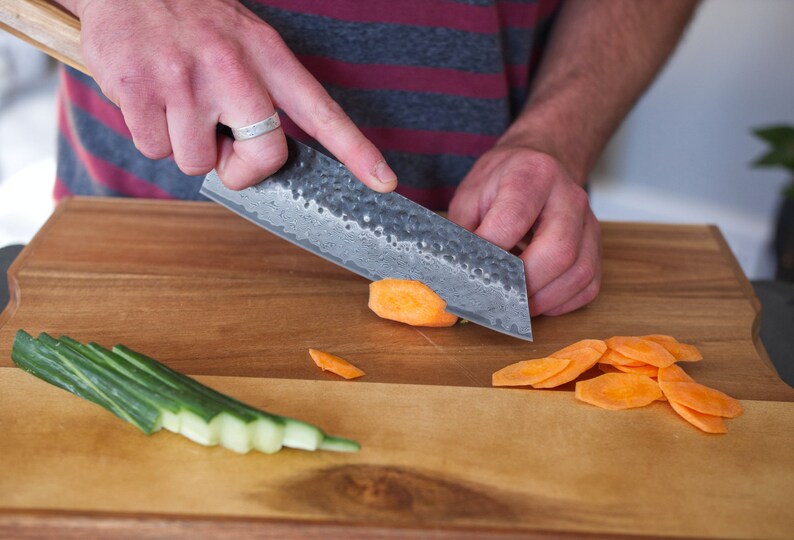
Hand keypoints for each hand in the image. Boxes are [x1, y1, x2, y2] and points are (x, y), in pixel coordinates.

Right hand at [72, 0, 396, 190]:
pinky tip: (145, 95)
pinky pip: (152, 148)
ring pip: (196, 161)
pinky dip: (147, 132)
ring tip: (172, 98)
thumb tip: (258, 154)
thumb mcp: (240, 39)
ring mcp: (184, 79)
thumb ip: (260, 91)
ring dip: (183, 143)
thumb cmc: (188, 16)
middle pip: (263, 156)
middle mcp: (231, 67)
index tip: (384, 182)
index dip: (356, 151)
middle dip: (240, 168)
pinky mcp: (139, 89)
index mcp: (266, 54)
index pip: (321, 111)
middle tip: (219, 145)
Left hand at [448, 143, 600, 315]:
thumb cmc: (501, 183)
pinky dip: (562, 302)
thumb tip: (456, 272)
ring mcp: (588, 222)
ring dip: (545, 299)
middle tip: (498, 296)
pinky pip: (589, 284)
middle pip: (558, 250)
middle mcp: (568, 196)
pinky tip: (538, 302)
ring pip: (579, 271)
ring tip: (515, 305)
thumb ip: (464, 230)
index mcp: (532, 174)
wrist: (539, 164)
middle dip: (525, 284)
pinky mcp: (596, 245)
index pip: (513, 221)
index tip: (472, 268)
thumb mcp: (472, 194)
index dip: (490, 252)